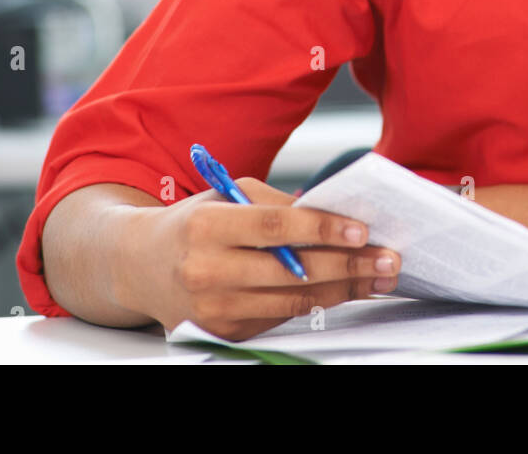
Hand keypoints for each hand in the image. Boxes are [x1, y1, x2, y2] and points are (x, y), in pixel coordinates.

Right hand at [117, 175, 400, 341]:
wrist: (140, 266)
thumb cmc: (194, 223)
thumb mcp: (227, 196)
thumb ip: (276, 203)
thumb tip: (334, 212)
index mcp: (206, 227)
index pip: (274, 227)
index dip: (321, 228)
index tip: (361, 229)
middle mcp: (206, 271)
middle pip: (291, 271)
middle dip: (348, 265)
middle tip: (387, 258)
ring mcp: (213, 308)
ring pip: (293, 300)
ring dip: (344, 289)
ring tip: (378, 276)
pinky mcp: (222, 332)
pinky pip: (281, 316)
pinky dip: (317, 302)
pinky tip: (345, 290)